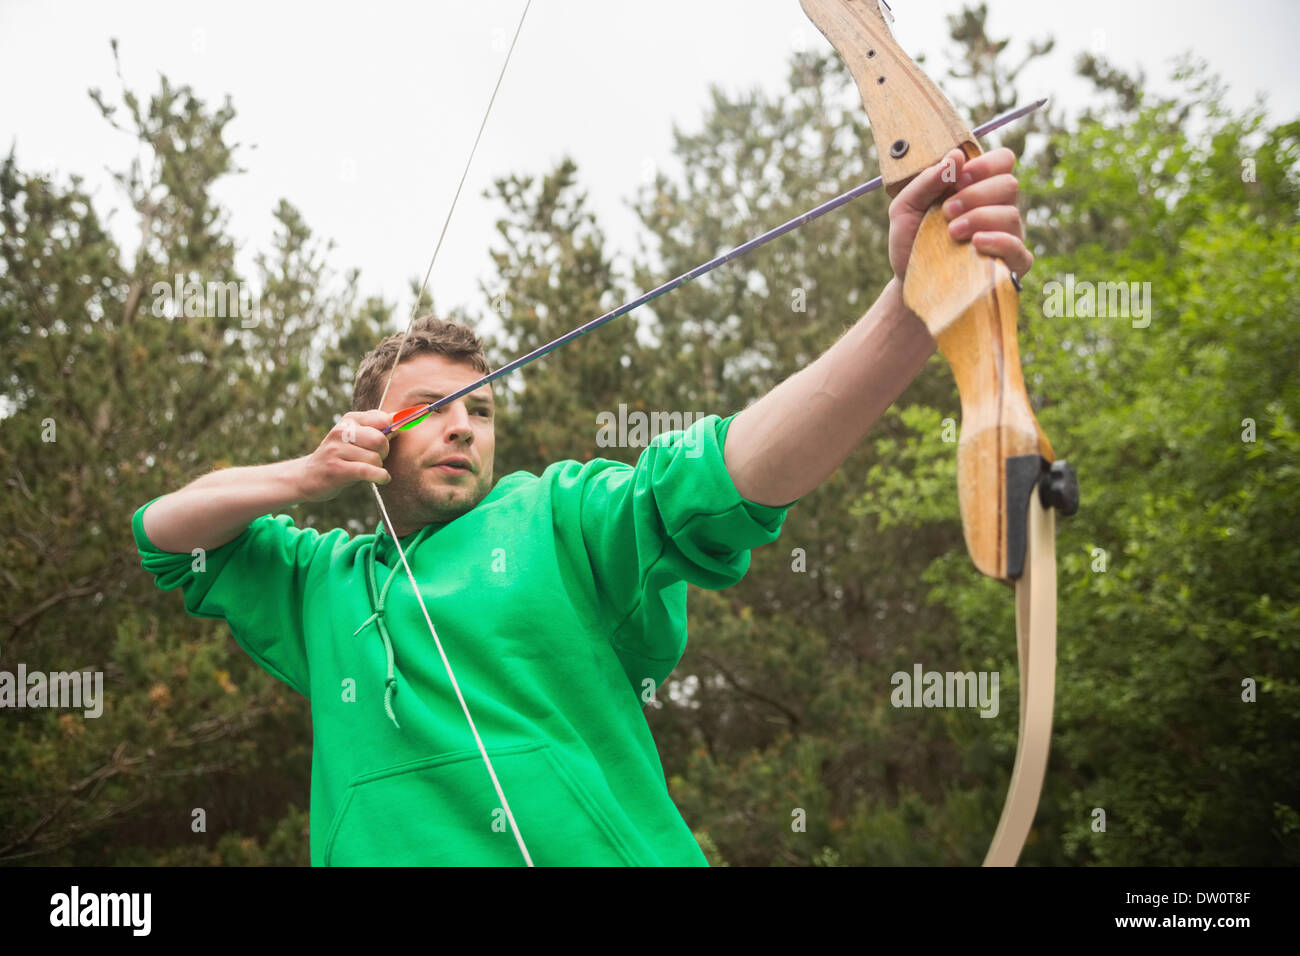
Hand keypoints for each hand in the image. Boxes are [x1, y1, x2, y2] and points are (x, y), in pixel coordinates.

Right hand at [297, 410, 391, 501]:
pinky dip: (380, 476)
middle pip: (380, 439)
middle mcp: (341, 431)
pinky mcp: (336, 468)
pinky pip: (367, 471)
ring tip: (369, 469)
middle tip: (378, 459)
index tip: (392, 439)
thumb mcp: (355, 437)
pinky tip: (382, 479)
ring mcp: (336, 449)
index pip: (382, 418)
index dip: (393, 430)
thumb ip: (377, 427)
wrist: (308, 476)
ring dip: (378, 467)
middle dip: (385, 452)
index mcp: (350, 420)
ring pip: (375, 458)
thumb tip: (401, 418)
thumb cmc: (340, 457)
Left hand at [887, 146, 1032, 282]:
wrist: (908, 282)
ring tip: (952, 232)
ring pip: (1011, 214)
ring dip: (980, 218)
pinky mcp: (1010, 265)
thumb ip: (926, 181)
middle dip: (976, 194)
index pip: (1002, 161)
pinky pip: (1018, 249)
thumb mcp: (905, 208)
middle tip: (947, 211)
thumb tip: (955, 156)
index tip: (959, 179)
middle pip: (1008, 184)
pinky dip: (999, 242)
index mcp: (978, 188)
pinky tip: (976, 244)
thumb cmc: (909, 241)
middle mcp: (998, 208)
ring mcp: (1007, 236)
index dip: (985, 164)